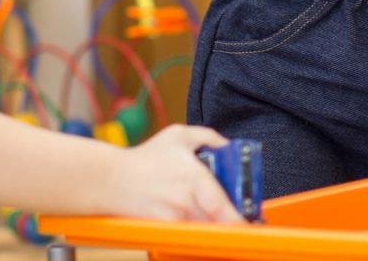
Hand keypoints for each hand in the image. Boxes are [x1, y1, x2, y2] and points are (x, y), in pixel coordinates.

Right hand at [110, 124, 244, 222]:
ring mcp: (175, 219)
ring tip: (221, 213)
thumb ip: (209, 136)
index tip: (254, 219)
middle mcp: (185, 202)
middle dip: (234, 220)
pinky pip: (191, 233)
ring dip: (217, 224)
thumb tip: (230, 147)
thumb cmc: (147, 156)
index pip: (222, 207)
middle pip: (220, 223)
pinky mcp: (166, 230)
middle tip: (243, 214)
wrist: (113, 180)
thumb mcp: (179, 134)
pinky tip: (198, 216)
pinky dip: (199, 227)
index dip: (240, 218)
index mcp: (193, 177)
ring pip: (207, 230)